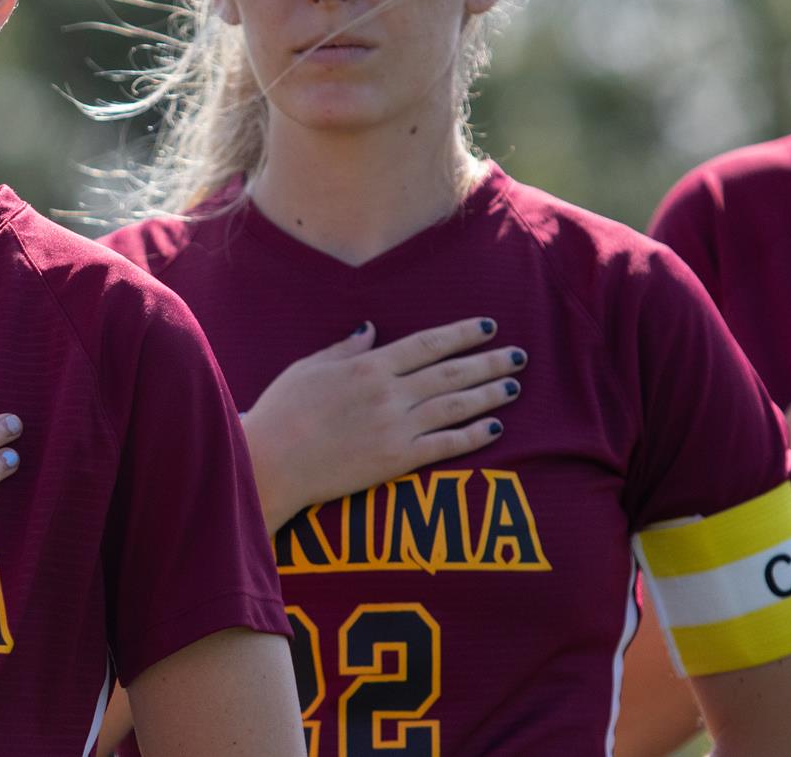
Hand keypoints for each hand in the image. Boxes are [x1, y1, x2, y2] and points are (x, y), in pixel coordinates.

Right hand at [242, 317, 524, 532]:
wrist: (271, 463)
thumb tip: (371, 328)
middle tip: (519, 355)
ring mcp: (395, 427)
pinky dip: (473, 435)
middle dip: (488, 362)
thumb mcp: (308, 368)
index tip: (489, 327)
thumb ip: (344, 348)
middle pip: (451, 373)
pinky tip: (496, 427)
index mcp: (368, 365)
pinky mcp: (396, 460)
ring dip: (489, 394)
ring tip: (513, 385)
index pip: (427, 344)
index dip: (462, 334)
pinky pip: (444, 445)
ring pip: (455, 406)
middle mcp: (388, 393)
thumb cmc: (282, 412)